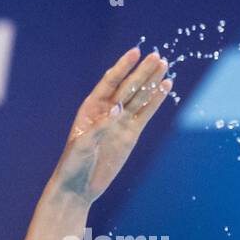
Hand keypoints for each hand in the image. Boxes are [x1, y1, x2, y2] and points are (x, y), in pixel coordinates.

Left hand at [53, 48, 171, 202]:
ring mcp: (120, 121)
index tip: (136, 52)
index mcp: (91, 107)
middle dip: (141, 72)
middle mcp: (107, 111)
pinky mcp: (131, 133)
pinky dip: (156, 100)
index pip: (109, 82)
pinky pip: (145, 113)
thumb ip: (100, 126)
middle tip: (156, 56)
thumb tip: (118, 109)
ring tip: (164, 65)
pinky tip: (166, 85)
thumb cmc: (73, 164)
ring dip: (151, 81)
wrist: (78, 187)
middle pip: (128, 86)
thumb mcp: (83, 144)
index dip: (122, 67)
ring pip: (139, 97)